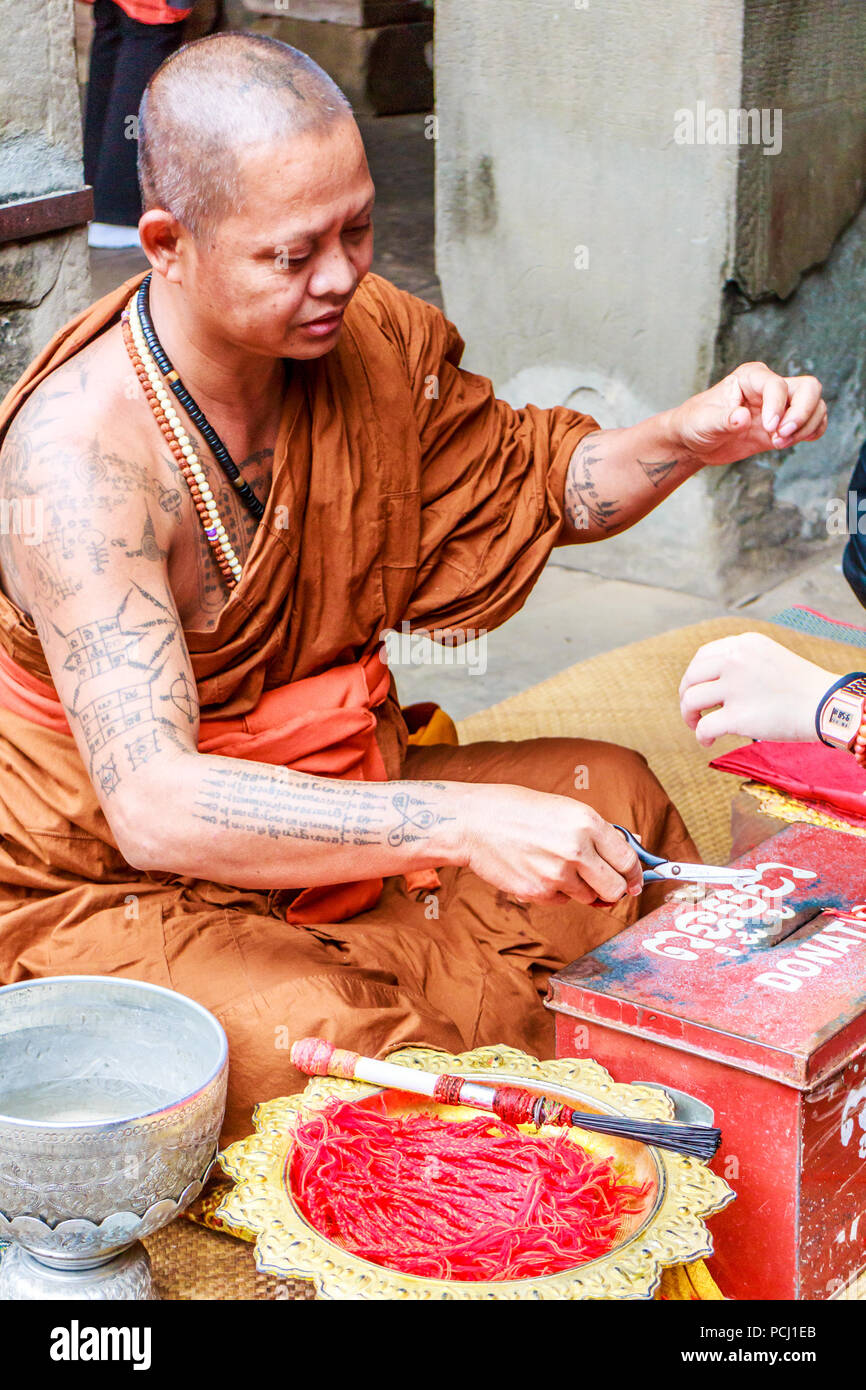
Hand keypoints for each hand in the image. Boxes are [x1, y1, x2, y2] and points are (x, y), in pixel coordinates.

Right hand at [459, 784, 643, 904]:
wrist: (475, 822)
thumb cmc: (520, 811)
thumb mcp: (566, 809)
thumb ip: (600, 832)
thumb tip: (634, 848)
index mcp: (587, 822)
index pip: (628, 860)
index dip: (635, 875)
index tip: (634, 881)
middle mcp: (576, 849)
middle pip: (615, 889)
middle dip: (614, 890)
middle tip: (603, 883)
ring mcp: (557, 874)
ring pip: (589, 898)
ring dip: (581, 888)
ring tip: (557, 865)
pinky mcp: (539, 893)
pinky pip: (563, 901)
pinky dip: (557, 891)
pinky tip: (539, 870)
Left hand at [669, 361, 826, 467]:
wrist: (694, 441)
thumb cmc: (695, 423)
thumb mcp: (703, 422)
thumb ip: (723, 420)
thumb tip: (743, 418)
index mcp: (751, 377)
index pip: (777, 385)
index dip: (777, 407)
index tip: (769, 428)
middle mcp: (770, 388)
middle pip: (809, 388)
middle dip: (802, 413)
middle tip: (781, 435)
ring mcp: (780, 406)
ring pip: (815, 406)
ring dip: (805, 427)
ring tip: (779, 443)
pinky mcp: (784, 426)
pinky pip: (813, 423)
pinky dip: (811, 433)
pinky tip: (790, 442)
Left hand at [679, 633, 837, 745]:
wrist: (828, 706)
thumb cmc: (802, 687)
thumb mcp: (769, 657)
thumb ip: (741, 662)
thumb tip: (711, 683)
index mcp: (744, 644)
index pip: (702, 656)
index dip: (694, 675)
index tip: (696, 689)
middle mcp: (736, 661)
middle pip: (691, 677)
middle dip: (686, 695)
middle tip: (692, 711)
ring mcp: (735, 688)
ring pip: (691, 700)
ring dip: (689, 715)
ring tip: (696, 725)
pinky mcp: (738, 716)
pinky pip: (704, 727)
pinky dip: (700, 736)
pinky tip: (707, 741)